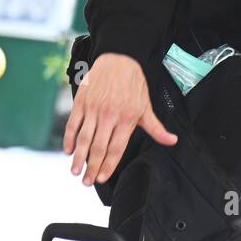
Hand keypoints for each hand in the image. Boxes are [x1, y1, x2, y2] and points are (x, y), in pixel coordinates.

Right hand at [63, 52, 177, 186]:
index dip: (109, 165)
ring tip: (75, 171)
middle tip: (86, 182)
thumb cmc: (134, 85)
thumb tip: (173, 141)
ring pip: (83, 138)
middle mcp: (109, 115)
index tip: (102, 178)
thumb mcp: (146, 106)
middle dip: (92, 167)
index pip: (116, 148)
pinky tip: (68, 151)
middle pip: (99, 147)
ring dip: (78, 157)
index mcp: (127, 118)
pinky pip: (72, 123)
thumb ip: (156, 128)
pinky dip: (68, 138)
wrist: (119, 58)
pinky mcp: (82, 101)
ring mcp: (94, 108)